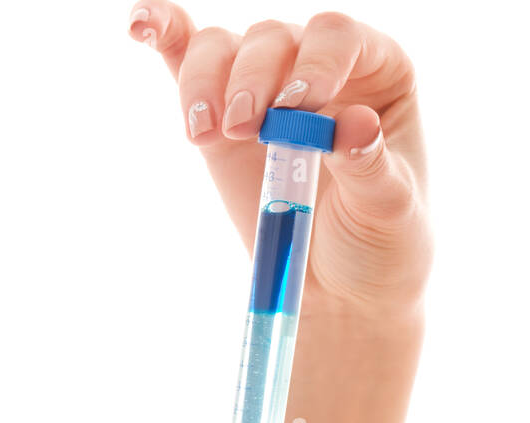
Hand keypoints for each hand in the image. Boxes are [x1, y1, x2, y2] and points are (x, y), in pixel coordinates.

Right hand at [127, 4, 432, 323]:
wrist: (344, 288)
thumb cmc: (382, 243)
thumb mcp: (388, 210)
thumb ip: (371, 165)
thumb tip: (356, 123)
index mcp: (381, 76)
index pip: (342, 37)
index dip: (317, 59)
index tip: (298, 105)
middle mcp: (323, 66)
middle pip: (276, 38)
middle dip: (254, 77)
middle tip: (246, 129)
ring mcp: (270, 85)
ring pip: (225, 47)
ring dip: (206, 81)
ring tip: (207, 136)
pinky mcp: (223, 110)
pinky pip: (187, 54)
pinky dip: (163, 33)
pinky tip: (141, 27)